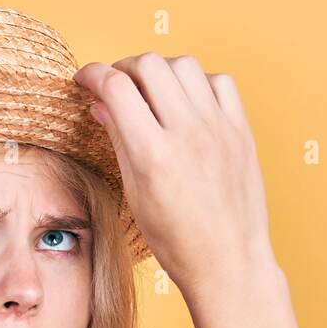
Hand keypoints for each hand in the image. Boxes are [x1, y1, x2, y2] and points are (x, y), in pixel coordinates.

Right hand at [73, 54, 279, 298]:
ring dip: (161, 70)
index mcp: (153, 155)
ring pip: (184, 65)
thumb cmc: (179, 242)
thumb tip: (101, 106)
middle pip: (149, 65)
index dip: (93, 75)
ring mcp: (218, 129)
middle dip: (124, 67)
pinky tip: (187, 101)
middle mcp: (187, 134)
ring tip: (152, 91)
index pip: (115, 88)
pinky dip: (198, 81)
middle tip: (117, 85)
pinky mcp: (241, 131)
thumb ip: (119, 142)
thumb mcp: (135, 196)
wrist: (229, 263)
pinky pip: (219, 81)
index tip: (85, 79)